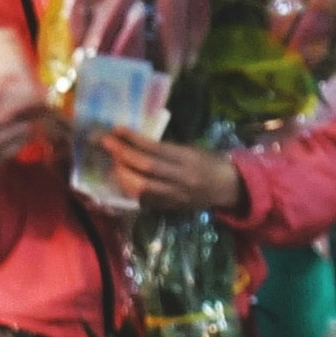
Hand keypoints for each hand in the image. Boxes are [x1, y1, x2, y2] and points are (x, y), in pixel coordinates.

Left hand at [91, 126, 245, 217]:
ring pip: (141, 188)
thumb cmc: (210, 162)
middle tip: (106, 143)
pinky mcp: (170, 207)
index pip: (155, 150)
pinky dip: (129, 188)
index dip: (133, 140)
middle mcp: (181, 179)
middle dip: (121, 155)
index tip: (116, 129)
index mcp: (188, 160)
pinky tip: (122, 178)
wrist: (229, 188)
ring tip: (113, 162)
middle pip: (145, 169)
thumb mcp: (192, 149)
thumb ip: (166, 148)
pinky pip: (144, 199)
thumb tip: (135, 141)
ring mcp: (175, 196)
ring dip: (121, 174)